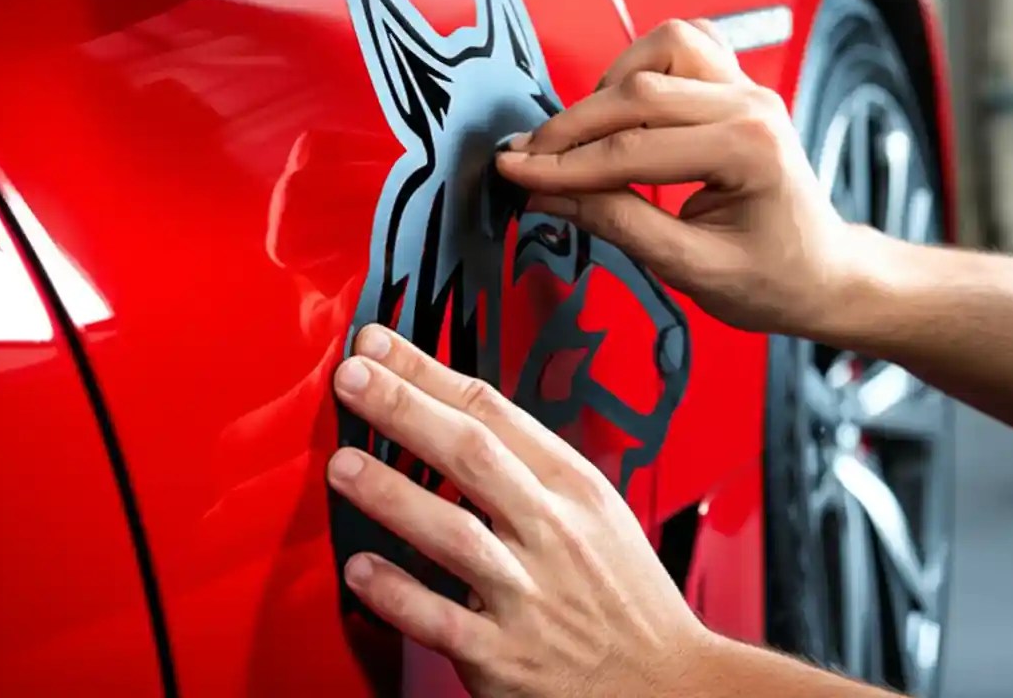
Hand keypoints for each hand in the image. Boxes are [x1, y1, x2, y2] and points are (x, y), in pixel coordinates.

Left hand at [329, 324, 708, 696]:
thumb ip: (531, 468)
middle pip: (473, 454)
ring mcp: (529, 595)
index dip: (430, 373)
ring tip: (342, 465)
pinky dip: (399, 593)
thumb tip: (458, 418)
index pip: (495, 412)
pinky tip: (360, 568)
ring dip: (392, 495)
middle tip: (352, 378)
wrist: (670, 686)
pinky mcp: (506, 657)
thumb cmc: (625, 597)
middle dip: (406, 409)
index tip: (381, 348)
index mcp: (573, 489)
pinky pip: (443, 620)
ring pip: (455, 534)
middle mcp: (553, 533)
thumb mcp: (597, 512)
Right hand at [496, 19, 871, 336]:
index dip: (563, 165)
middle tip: (529, 160)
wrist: (821, 273)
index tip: (517, 173)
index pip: (631, 149)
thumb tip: (550, 196)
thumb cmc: (775, 278)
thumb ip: (618, 224)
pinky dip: (642, 68)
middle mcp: (751, 105)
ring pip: (661, 50)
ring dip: (610, 87)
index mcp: (749, 150)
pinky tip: (622, 107)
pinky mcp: (735, 87)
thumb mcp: (689, 268)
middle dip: (572, 128)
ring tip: (583, 137)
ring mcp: (746, 89)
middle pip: (638, 92)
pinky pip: (682, 48)